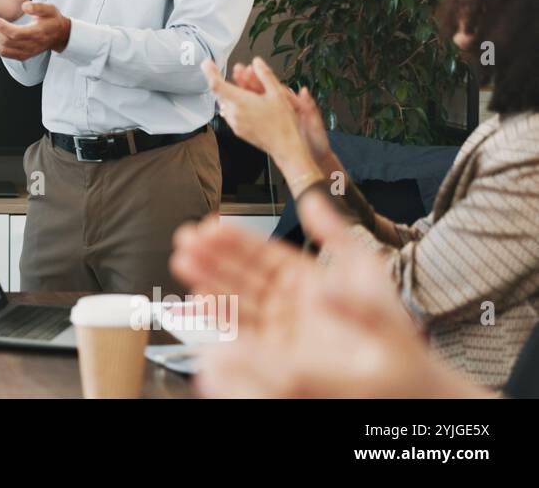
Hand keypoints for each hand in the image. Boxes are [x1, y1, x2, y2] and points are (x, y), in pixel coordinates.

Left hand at [0, 2, 70, 59]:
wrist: (59, 35)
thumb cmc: (53, 20)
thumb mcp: (50, 8)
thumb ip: (38, 7)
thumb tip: (24, 6)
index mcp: (37, 33)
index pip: (15, 33)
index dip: (0, 27)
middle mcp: (31, 46)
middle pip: (6, 42)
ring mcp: (26, 53)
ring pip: (3, 50)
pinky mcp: (22, 56)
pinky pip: (5, 54)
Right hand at [169, 215, 481, 397]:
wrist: (401, 386)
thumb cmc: (391, 332)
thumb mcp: (365, 273)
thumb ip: (335, 235)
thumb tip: (312, 198)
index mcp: (307, 281)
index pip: (263, 256)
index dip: (235, 240)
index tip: (210, 225)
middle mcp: (288, 306)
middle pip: (242, 277)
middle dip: (211, 258)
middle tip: (185, 240)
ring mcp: (279, 333)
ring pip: (236, 303)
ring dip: (208, 282)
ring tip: (184, 263)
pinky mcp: (274, 360)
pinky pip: (241, 335)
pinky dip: (220, 318)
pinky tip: (202, 300)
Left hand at [202, 57, 318, 190]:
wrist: (285, 146)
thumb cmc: (283, 122)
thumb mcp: (277, 94)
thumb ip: (265, 75)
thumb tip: (257, 62)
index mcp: (241, 102)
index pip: (216, 84)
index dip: (210, 72)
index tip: (206, 64)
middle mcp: (234, 113)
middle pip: (222, 93)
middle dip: (229, 81)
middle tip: (241, 73)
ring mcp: (234, 123)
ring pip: (226, 103)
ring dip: (233, 93)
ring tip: (249, 88)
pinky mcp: (237, 130)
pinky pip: (231, 114)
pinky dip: (236, 105)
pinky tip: (250, 103)